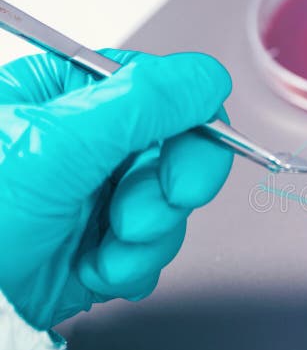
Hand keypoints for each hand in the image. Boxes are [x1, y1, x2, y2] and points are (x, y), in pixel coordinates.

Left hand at [0, 50, 232, 329]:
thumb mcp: (55, 146)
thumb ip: (141, 103)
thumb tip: (208, 78)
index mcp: (70, 97)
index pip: (163, 93)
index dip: (191, 133)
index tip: (186, 174)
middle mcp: (89, 145)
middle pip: (178, 155)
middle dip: (164, 197)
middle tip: (138, 219)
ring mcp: (96, 198)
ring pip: (171, 209)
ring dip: (147, 240)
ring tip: (103, 253)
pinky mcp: (101, 245)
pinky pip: (153, 251)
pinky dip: (131, 268)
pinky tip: (94, 272)